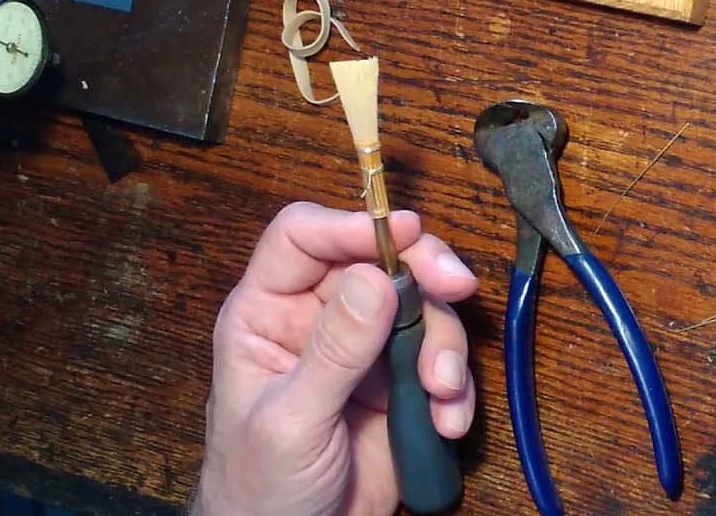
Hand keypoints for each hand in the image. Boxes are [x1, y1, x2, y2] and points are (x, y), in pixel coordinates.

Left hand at [192, 202, 478, 515]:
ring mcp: (362, 352)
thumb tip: (374, 279)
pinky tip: (445, 422)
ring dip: (444, 345)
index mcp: (267, 313)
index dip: (351, 226)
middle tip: (457, 288)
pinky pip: (439, 362)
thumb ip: (332, 352)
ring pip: (419, 309)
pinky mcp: (398, 387)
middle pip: (377, 261)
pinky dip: (454, 388)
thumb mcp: (291, 421)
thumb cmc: (258, 489)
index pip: (303, 238)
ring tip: (444, 390)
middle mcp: (316, 321)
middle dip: (423, 273)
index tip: (405, 231)